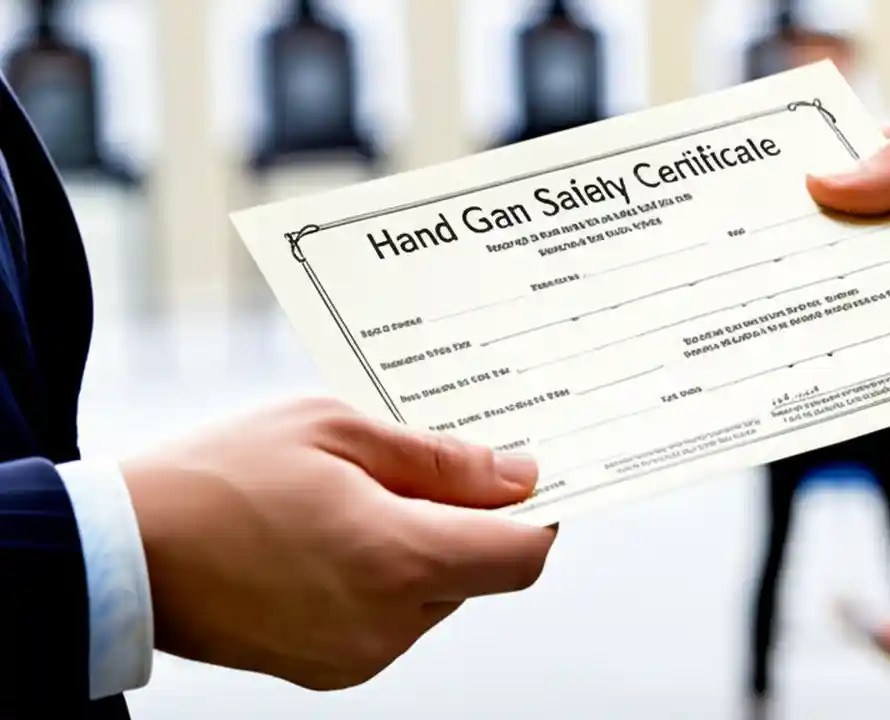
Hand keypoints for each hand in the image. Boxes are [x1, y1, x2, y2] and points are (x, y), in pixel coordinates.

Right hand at [121, 398, 555, 689]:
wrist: (120, 552)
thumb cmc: (219, 477)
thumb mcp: (337, 430)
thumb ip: (441, 459)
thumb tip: (518, 476)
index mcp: (400, 560)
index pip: (523, 555)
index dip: (538, 513)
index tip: (526, 478)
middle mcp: (390, 624)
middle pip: (482, 572)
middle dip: (469, 520)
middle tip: (421, 468)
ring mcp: (359, 656)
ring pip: (438, 596)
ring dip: (424, 548)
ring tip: (359, 499)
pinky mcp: (330, 671)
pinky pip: (393, 622)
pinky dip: (386, 580)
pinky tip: (336, 537)